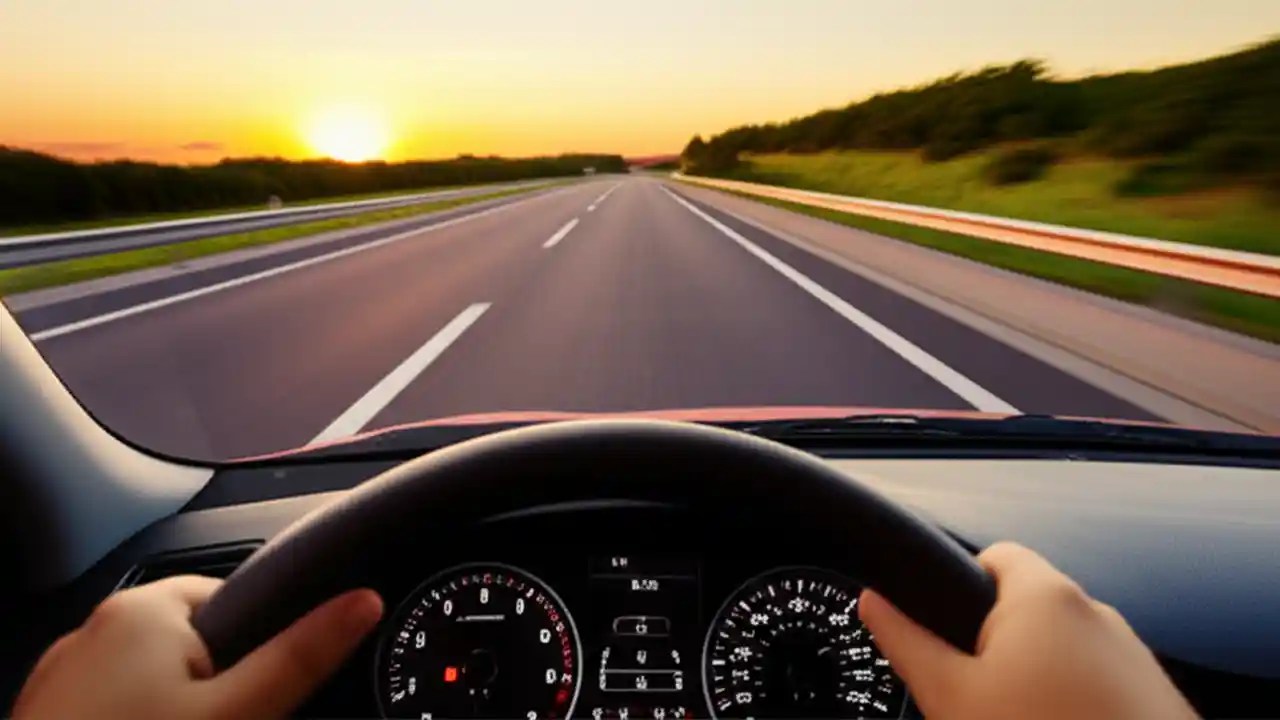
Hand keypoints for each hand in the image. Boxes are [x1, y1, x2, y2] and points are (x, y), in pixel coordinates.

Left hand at [12, 575, 382, 719]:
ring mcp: (63, 679)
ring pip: (152, 688)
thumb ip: (299, 657)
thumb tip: (362, 603)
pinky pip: (117, 712)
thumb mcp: (237, 715)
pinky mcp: (48, 718)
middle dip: (215, 693)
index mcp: (143, 609)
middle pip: (193, 651)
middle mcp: (94, 631)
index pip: (233, 603)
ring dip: (176, 715)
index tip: (257, 700)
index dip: (259, 652)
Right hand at [859, 542, 1196, 719]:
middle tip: (977, 695)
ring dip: (1037, 675)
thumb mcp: (952, 697)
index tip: (946, 629)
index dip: (959, 585)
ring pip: (1063, 648)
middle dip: (996, 645)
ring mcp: (1132, 653)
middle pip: (1026, 607)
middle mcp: (1096, 612)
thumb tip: (872, 602)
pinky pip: (1098, 680)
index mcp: (1044, 596)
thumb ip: (908, 641)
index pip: (993, 555)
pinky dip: (1074, 700)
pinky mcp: (1153, 693)